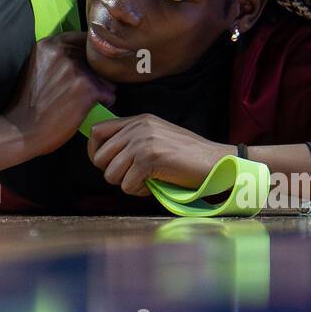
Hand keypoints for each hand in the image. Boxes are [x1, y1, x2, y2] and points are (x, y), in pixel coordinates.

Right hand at [2, 32, 115, 155]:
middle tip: (82, 92)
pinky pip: (110, 94)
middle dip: (95, 74)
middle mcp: (63, 52)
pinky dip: (104, 104)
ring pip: (106, 76)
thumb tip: (81, 54)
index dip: (88, 55)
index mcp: (48, 45)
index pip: (81, 39)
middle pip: (96, 58)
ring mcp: (76, 69)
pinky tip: (88, 110)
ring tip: (84, 102)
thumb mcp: (35, 68)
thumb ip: (55, 57)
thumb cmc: (28, 105)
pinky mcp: (87, 88)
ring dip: (100, 89)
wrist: (20, 131)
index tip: (87, 67)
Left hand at [87, 113, 231, 195]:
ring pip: (111, 173)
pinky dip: (139, 191)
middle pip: (100, 157)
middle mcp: (138, 127)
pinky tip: (154, 185)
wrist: (215, 161)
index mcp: (138, 120)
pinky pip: (127, 184)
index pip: (97, 131)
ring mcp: (143, 142)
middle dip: (113, 173)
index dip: (95, 152)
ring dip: (127, 184)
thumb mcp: (157, 137)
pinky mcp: (149, 158)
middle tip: (133, 177)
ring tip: (146, 181)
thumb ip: (134, 140)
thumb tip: (105, 156)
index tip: (106, 165)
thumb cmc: (187, 156)